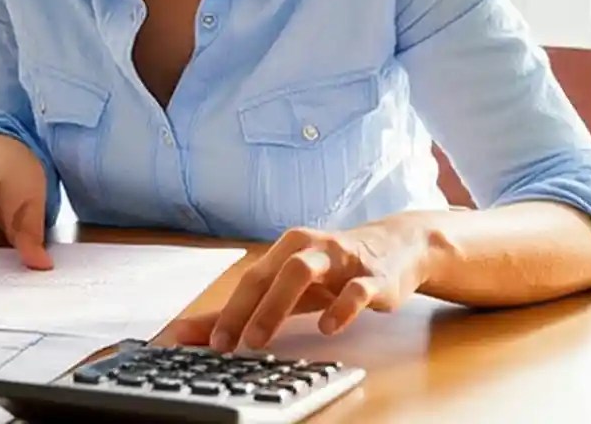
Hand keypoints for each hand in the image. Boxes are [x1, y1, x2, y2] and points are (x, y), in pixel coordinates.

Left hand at [179, 222, 431, 351]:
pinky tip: (328, 328)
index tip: (210, 342)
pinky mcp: (375, 276)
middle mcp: (309, 247)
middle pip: (269, 273)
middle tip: (230, 344)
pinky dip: (340, 308)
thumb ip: (247, 308)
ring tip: (262, 338)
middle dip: (245, 310)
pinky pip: (356, 289)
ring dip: (277, 304)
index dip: (227, 310)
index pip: (249, 279)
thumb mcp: (290, 285)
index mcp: (286, 249)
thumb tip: (193, 331)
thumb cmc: (334, 269)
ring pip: (303, 271)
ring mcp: (342, 259)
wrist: (397, 246)